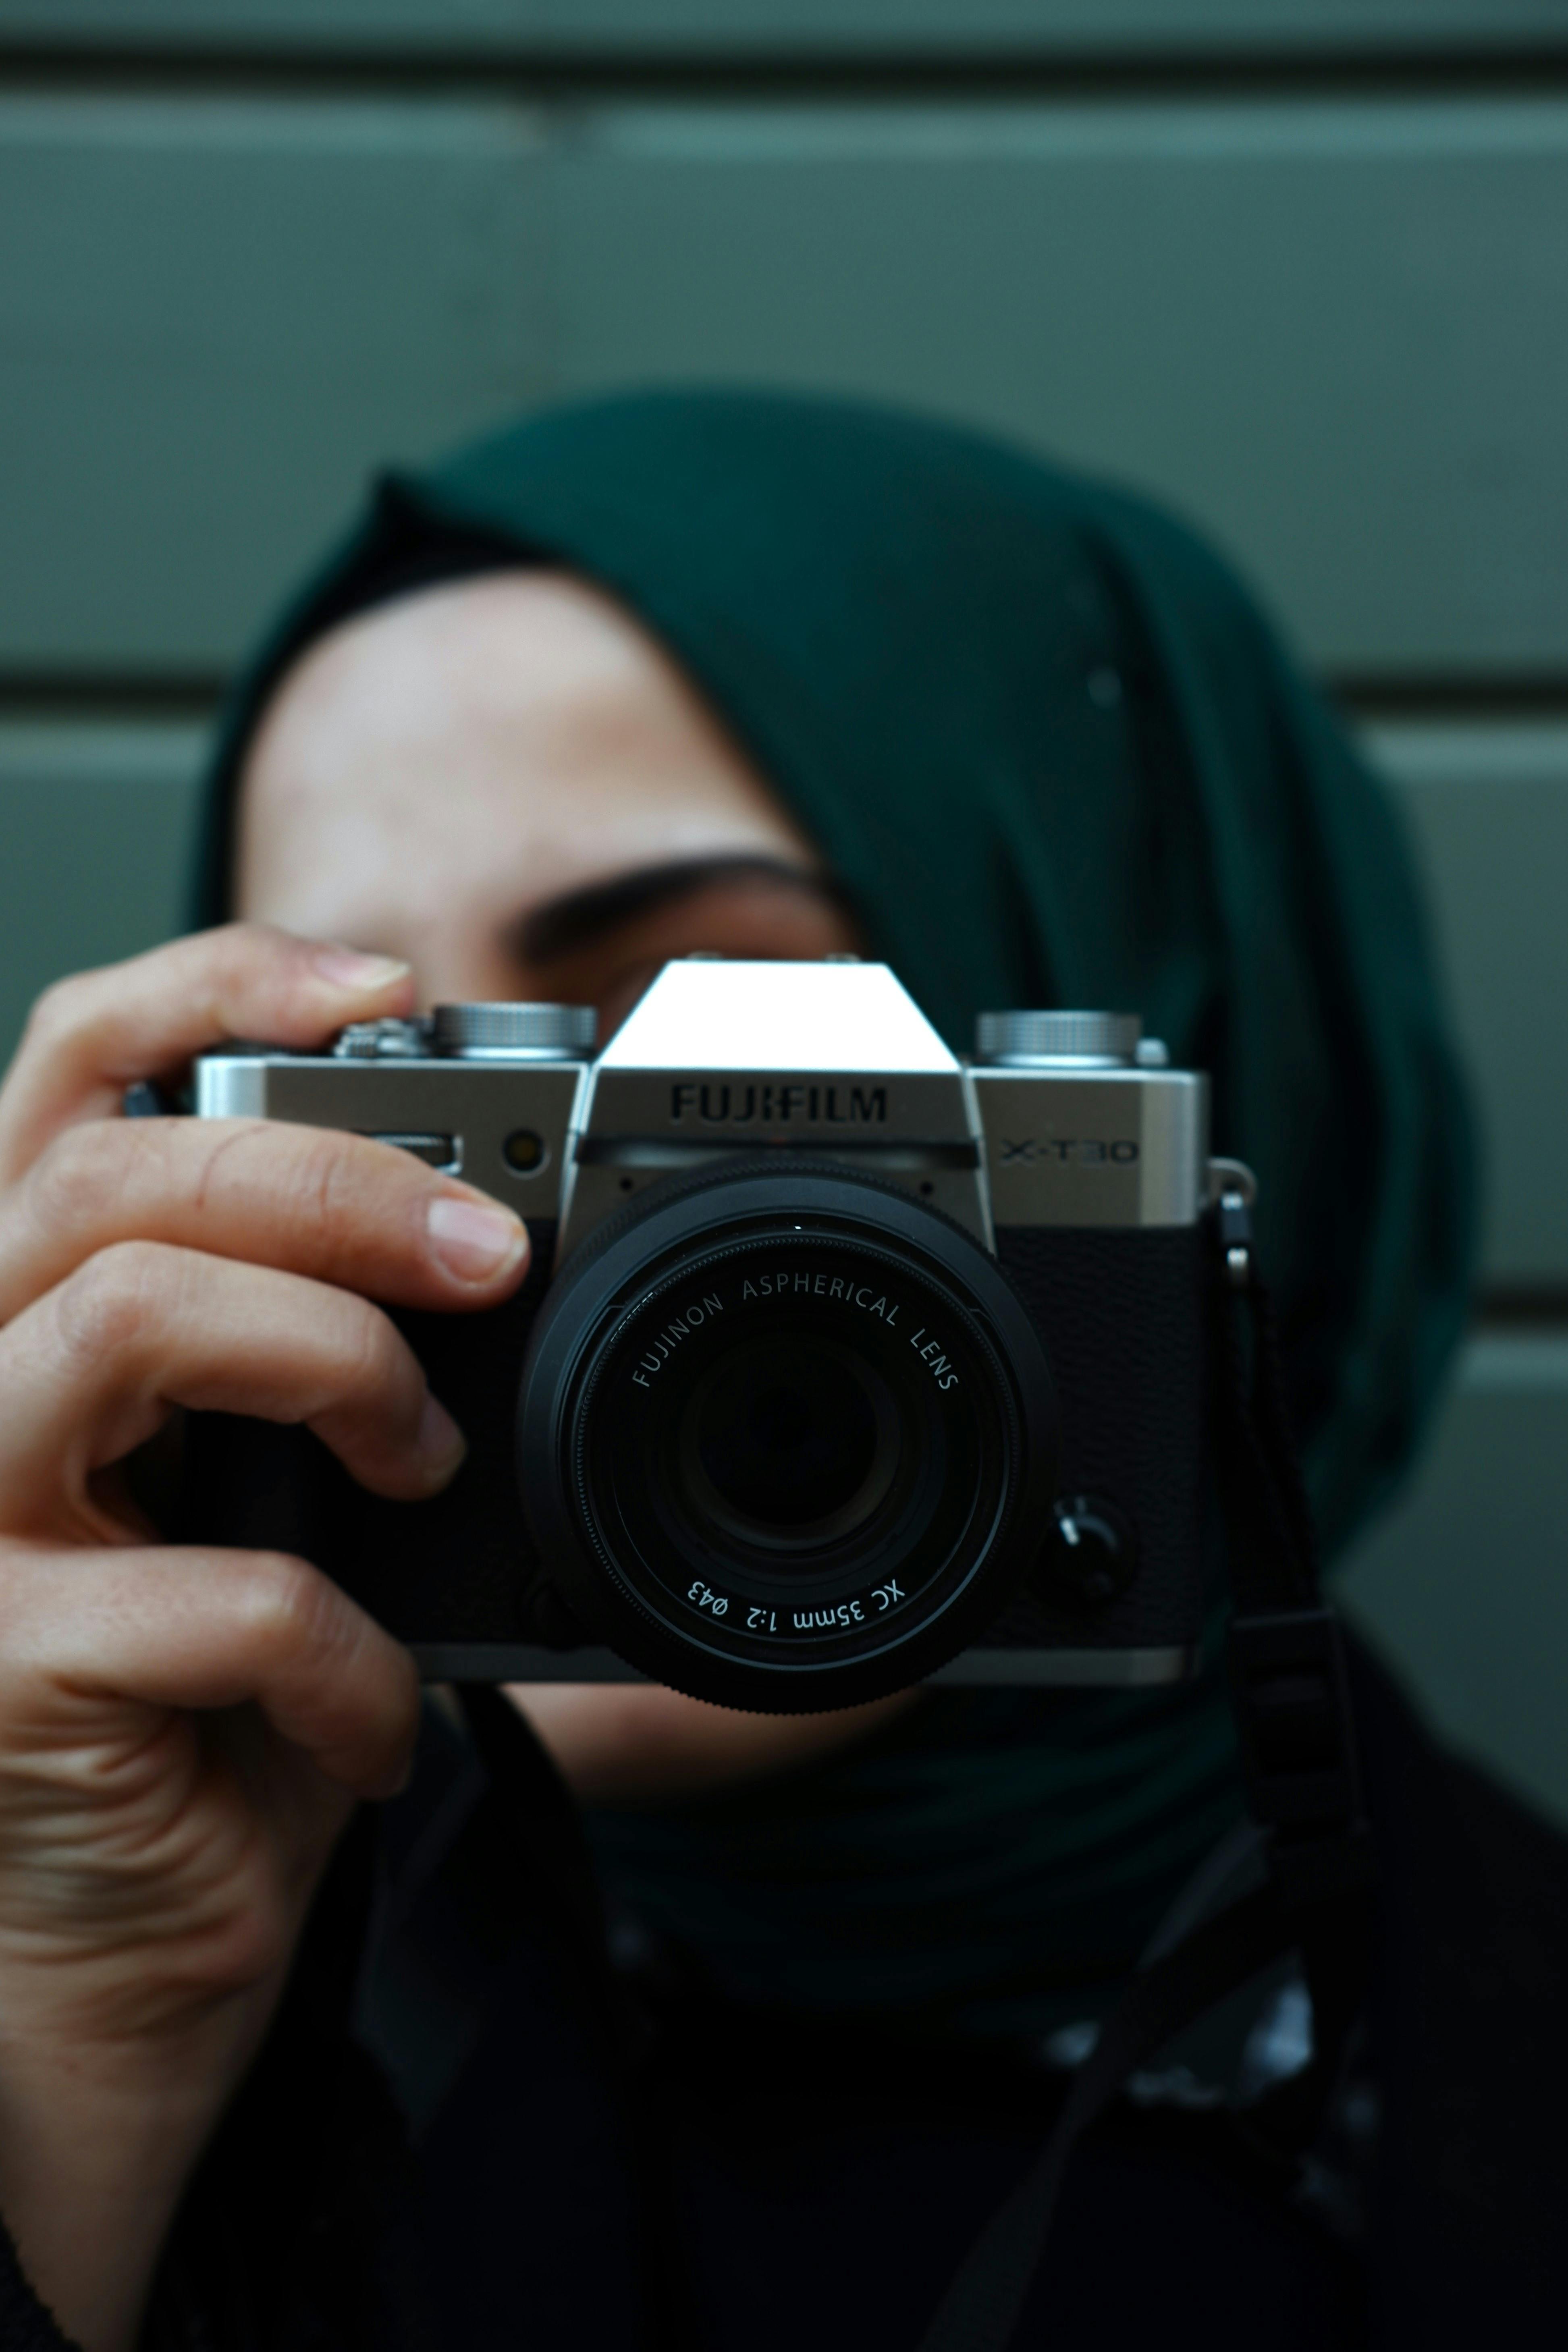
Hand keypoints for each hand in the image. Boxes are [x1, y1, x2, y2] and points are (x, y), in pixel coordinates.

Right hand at [0, 925, 528, 2351]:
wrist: (130, 1943)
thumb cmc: (212, 1692)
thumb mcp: (269, 1482)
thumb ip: (308, 1349)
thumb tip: (480, 1236)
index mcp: (32, 1303)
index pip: (67, 1068)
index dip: (211, 980)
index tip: (385, 986)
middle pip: (112, 1173)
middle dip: (333, 1181)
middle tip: (488, 1254)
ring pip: (127, 1318)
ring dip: (333, 1367)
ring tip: (421, 1468)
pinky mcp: (4, 1664)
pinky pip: (210, 1591)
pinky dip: (346, 1649)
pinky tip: (386, 1711)